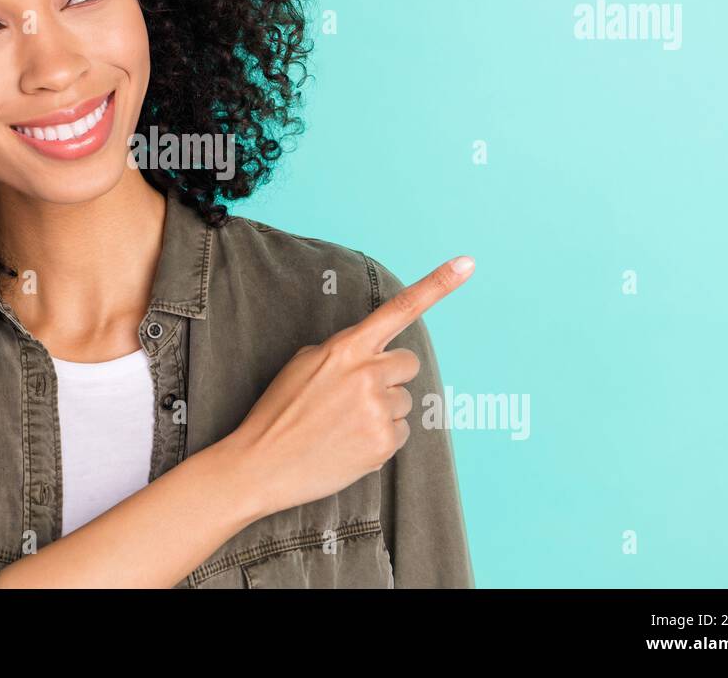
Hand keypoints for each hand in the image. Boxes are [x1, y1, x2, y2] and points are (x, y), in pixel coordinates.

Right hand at [227, 255, 474, 518]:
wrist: (261, 464)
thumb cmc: (279, 412)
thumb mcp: (303, 364)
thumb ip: (343, 352)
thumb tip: (370, 358)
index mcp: (346, 348)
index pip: (400, 309)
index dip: (438, 284)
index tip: (467, 264)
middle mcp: (367, 373)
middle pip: (408, 363)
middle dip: (390, 376)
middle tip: (357, 395)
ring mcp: (378, 409)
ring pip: (403, 402)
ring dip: (381, 411)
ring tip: (342, 425)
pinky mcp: (383, 443)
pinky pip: (400, 434)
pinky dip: (379, 439)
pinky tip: (348, 444)